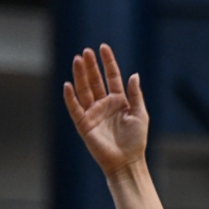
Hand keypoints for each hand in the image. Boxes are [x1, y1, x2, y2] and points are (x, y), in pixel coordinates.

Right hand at [62, 44, 147, 180]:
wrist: (127, 161)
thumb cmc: (136, 140)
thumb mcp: (140, 114)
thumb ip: (136, 95)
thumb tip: (134, 75)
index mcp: (119, 100)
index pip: (111, 77)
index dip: (108, 62)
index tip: (103, 47)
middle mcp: (104, 104)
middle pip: (95, 80)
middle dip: (90, 66)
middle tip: (86, 52)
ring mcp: (92, 112)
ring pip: (84, 90)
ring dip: (79, 75)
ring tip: (77, 59)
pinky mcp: (83, 123)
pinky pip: (74, 108)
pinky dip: (70, 97)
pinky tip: (68, 85)